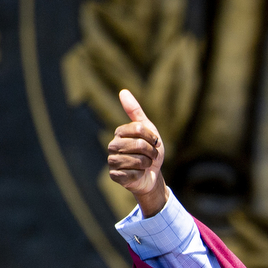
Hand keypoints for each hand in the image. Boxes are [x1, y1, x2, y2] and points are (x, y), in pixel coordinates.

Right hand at [107, 89, 166, 216]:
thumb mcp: (148, 129)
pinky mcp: (115, 175)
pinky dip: (140, 175)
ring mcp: (112, 161)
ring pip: (137, 160)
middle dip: (151, 152)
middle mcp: (113, 145)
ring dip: (147, 164)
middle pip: (139, 144)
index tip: (154, 143)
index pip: (139, 128)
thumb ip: (136, 112)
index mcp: (120, 132)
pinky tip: (138, 174)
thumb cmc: (150, 151)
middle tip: (151, 156)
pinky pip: (132, 174)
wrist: (152, 175)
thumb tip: (122, 91)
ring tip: (145, 165)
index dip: (152, 137)